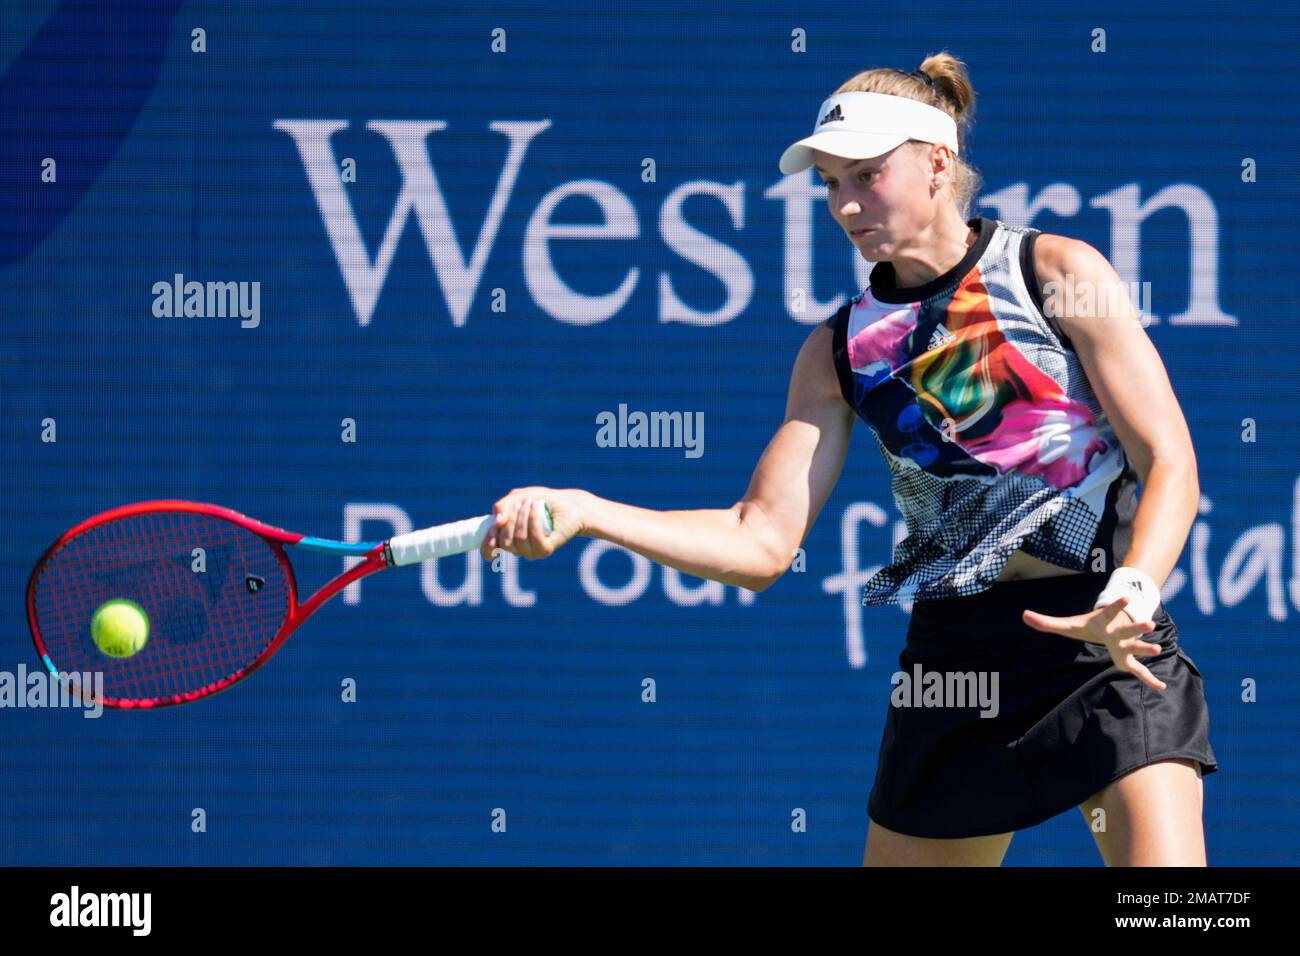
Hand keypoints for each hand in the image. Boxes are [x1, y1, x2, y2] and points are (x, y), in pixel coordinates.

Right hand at [479, 487, 586, 560]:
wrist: (567, 504)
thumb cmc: (541, 501)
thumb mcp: (517, 497)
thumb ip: (502, 506)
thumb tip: (497, 522)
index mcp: (507, 538)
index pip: (489, 552)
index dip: (487, 544)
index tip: (493, 528)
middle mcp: (517, 548)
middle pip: (504, 541)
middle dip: (510, 519)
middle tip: (520, 503)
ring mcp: (531, 551)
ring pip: (518, 539)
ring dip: (523, 517)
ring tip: (532, 502)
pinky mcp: (545, 550)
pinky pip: (534, 538)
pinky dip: (534, 520)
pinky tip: (538, 507)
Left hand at [1021, 595, 1167, 691]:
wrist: (1112, 627)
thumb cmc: (1088, 625)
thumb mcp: (1067, 624)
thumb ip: (1046, 621)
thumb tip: (1023, 615)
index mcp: (1104, 623)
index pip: (1109, 612)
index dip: (1116, 604)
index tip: (1124, 597)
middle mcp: (1118, 633)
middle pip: (1128, 630)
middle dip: (1138, 627)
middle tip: (1149, 623)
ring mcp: (1126, 646)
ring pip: (1137, 647)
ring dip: (1146, 648)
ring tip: (1156, 649)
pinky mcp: (1128, 659)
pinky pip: (1140, 670)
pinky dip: (1149, 679)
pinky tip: (1161, 688)